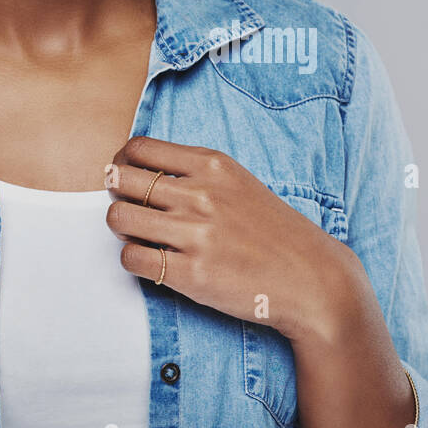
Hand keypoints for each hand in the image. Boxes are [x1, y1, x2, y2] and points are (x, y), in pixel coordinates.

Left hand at [103, 136, 359, 344]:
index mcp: (212, 165)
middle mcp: (201, 195)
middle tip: (129, 206)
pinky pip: (132, 259)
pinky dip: (134, 260)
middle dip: (117, 192)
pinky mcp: (191, 275)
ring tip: (141, 236)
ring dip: (122, 228)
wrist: (310, 278)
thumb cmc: (274, 232)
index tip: (124, 174)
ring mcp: (195, 234)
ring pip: (119, 219)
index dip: (122, 161)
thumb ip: (195, 173)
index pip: (139, 148)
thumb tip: (139, 171)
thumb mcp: (239, 184)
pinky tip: (154, 261)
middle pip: (121, 180)